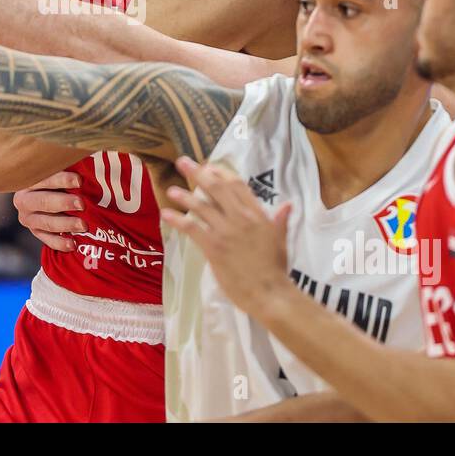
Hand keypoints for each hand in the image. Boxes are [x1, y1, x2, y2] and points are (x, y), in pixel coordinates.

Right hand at [13, 172, 85, 251]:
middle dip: (63, 203)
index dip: (62, 179)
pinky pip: (47, 240)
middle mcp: (24, 200)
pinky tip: (74, 244)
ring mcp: (28, 218)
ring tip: (84, 226)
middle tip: (82, 204)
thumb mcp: (62, 170)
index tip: (79, 180)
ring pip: (46, 223)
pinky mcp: (36, 233)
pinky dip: (60, 243)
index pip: (44, 178)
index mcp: (29, 180)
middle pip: (43, 201)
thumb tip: (92, 156)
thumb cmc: (61, 179)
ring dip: (65, 224)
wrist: (50, 198)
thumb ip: (72, 166)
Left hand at [161, 156, 292, 316]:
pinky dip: (177, 220)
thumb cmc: (276, 269)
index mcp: (258, 214)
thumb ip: (280, 221)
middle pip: (216, 188)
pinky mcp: (214, 247)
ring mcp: (226, 231)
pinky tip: (166, 214)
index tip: (209, 166)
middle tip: (182, 162)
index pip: (237, 185)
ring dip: (184, 196)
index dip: (221, 173)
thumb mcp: (280, 240)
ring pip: (201, 206)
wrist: (270, 293)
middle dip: (197, 173)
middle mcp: (241, 217)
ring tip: (171, 190)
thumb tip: (288, 205)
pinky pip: (192, 228)